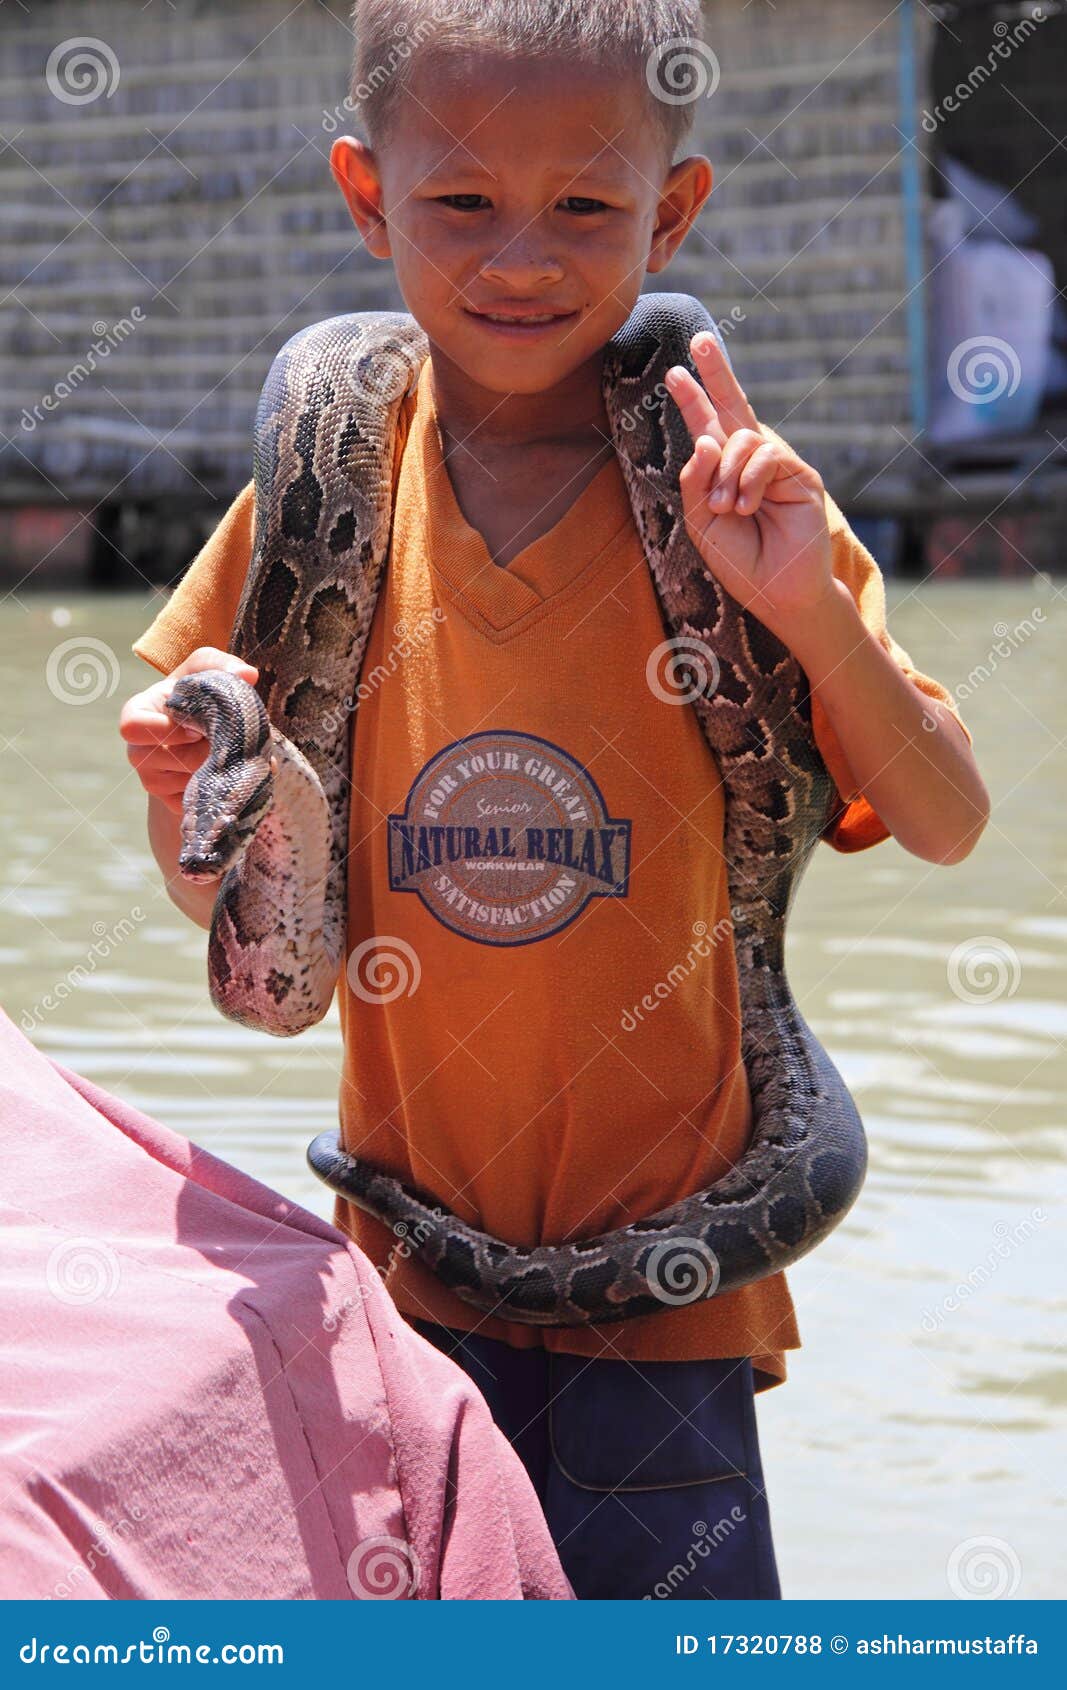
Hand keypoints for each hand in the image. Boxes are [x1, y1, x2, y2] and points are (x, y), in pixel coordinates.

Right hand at [119, 647, 257, 815]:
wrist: (204, 730)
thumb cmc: (199, 694)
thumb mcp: (207, 670)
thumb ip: (223, 665)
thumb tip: (248, 675)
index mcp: (137, 714)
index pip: (132, 727)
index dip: (165, 731)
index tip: (197, 729)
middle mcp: (138, 750)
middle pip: (164, 760)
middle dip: (201, 753)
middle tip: (224, 743)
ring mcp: (152, 780)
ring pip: (184, 783)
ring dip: (213, 770)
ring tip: (232, 754)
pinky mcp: (171, 801)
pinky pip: (194, 802)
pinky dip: (217, 790)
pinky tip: (229, 773)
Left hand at [666, 332, 835, 644]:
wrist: (777, 592)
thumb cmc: (740, 563)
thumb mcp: (701, 522)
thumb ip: (695, 481)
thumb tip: (704, 438)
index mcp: (723, 474)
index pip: (707, 428)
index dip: (693, 400)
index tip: (675, 373)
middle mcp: (750, 464)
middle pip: (733, 408)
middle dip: (717, 373)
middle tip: (700, 340)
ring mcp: (777, 468)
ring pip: (744, 438)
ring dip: (728, 472)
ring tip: (730, 508)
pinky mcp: (801, 475)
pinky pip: (768, 454)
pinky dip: (750, 478)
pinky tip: (748, 506)